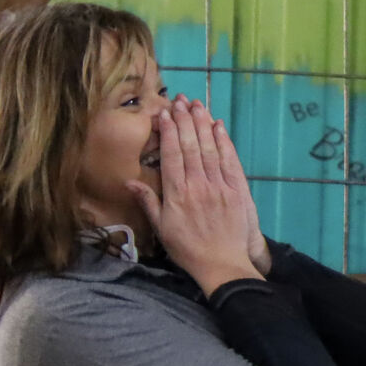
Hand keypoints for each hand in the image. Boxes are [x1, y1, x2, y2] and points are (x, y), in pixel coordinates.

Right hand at [125, 98, 260, 297]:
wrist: (222, 265)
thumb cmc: (188, 249)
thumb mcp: (161, 228)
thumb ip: (148, 202)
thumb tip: (128, 181)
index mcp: (177, 194)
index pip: (172, 155)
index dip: (169, 132)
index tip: (164, 113)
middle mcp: (198, 185)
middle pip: (191, 146)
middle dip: (185, 121)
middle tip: (179, 100)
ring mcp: (219, 186)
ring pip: (210, 149)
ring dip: (203, 124)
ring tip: (196, 105)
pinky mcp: (237, 190)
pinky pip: (230, 161)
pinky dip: (225, 142)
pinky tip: (219, 126)